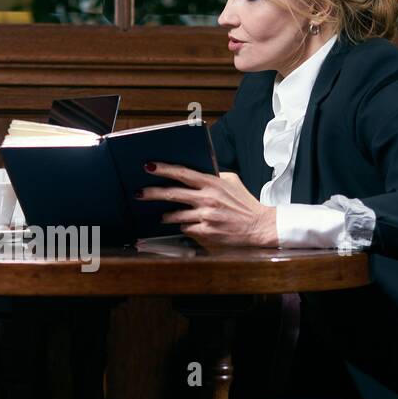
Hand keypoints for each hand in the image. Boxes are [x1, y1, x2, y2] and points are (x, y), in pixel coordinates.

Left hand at [137, 164, 277, 246]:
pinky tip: (186, 225)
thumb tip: (193, 174)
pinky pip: (186, 227)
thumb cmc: (244, 203)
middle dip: (152, 193)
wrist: (258, 225)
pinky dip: (184, 226)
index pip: (183, 173)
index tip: (149, 166)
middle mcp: (207, 199)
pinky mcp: (206, 232)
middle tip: (139, 193)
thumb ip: (212, 177)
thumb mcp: (231, 182)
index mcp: (212, 183)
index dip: (164, 169)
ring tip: (162, 215)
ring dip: (166, 215)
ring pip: (175, 215)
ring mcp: (205, 216)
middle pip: (172, 194)